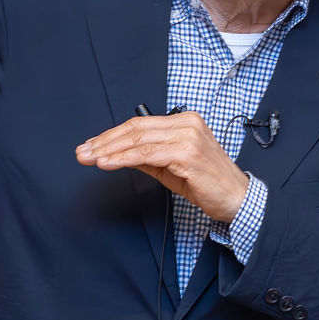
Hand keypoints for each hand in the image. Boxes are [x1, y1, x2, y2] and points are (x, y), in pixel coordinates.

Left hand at [76, 111, 249, 221]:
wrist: (235, 198)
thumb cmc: (207, 182)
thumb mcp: (170, 167)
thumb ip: (146, 157)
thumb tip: (117, 154)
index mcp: (184, 121)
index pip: (140, 124)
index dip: (112, 134)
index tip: (92, 145)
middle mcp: (186, 123)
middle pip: (135, 129)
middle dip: (105, 141)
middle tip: (83, 152)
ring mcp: (187, 136)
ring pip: (138, 140)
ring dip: (109, 150)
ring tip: (90, 158)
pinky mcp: (186, 153)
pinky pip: (147, 155)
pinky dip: (123, 159)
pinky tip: (107, 164)